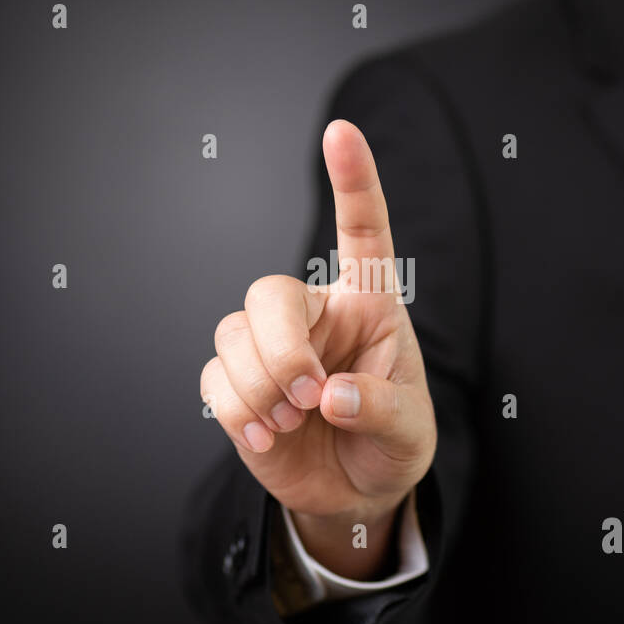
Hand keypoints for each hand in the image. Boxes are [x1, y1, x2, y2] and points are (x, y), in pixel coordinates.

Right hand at [199, 119, 436, 578]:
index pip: (361, 232)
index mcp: (368, 305)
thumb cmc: (390, 445)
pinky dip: (236, 410)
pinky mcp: (235, 382)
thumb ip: (382, 410)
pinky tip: (266, 437)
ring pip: (233, 334)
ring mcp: (268, 347)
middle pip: (269, 291)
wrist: (350, 492)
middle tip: (308, 396)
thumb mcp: (409, 433)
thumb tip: (332, 397)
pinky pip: (214, 378)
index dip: (352, 181)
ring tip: (292, 422)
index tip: (340, 131)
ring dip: (260, 386)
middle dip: (281, 347)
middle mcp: (314, 315)